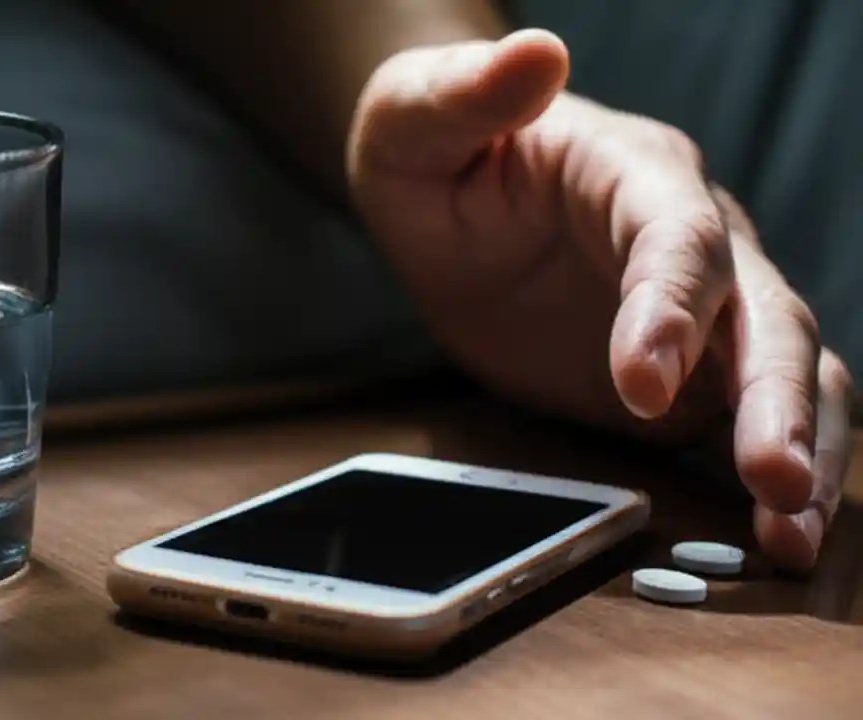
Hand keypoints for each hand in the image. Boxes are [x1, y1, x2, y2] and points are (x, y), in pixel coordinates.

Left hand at [346, 29, 852, 570]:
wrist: (443, 199)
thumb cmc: (430, 149)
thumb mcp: (416, 115)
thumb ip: (464, 94)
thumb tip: (533, 51)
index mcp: (632, 174)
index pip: (677, 238)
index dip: (673, 308)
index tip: (640, 385)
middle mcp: (690, 239)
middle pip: (763, 315)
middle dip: (774, 399)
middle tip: (774, 484)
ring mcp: (698, 313)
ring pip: (784, 374)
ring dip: (799, 448)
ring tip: (791, 534)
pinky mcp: (683, 373)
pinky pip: (741, 422)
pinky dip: (765, 478)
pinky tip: (769, 539)